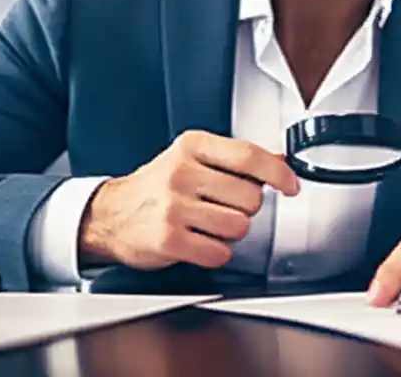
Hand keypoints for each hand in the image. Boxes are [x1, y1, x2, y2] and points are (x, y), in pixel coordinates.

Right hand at [78, 130, 300, 270]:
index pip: (249, 155)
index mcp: (192, 146)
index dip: (278, 173)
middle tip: (222, 207)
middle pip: (250, 197)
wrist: (110, 214)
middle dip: (245, 208)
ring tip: (207, 225)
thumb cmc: (155, 187)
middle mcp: (182, 173)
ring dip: (230, 233)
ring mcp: (173, 207)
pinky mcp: (168, 239)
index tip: (291, 185)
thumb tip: (279, 162)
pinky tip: (198, 242)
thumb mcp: (192, 158)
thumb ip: (235, 159)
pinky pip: (219, 253)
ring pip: (238, 227)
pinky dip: (215, 253)